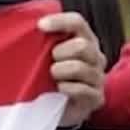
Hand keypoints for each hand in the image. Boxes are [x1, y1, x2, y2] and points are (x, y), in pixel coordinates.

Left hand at [39, 12, 105, 127]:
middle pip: (81, 46)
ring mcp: (98, 77)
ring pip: (80, 68)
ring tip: (52, 77)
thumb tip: (30, 27)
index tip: (40, 26)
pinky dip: (65, 89)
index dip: (60, 21)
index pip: (77, 22)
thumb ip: (43, 41)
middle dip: (59, 53)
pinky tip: (59, 90)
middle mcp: (95, 56)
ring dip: (59, 72)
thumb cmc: (50, 78)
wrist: (55, 108)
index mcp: (84, 39)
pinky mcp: (97, 97)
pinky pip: (81, 89)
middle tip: (50, 62)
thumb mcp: (45, 56)